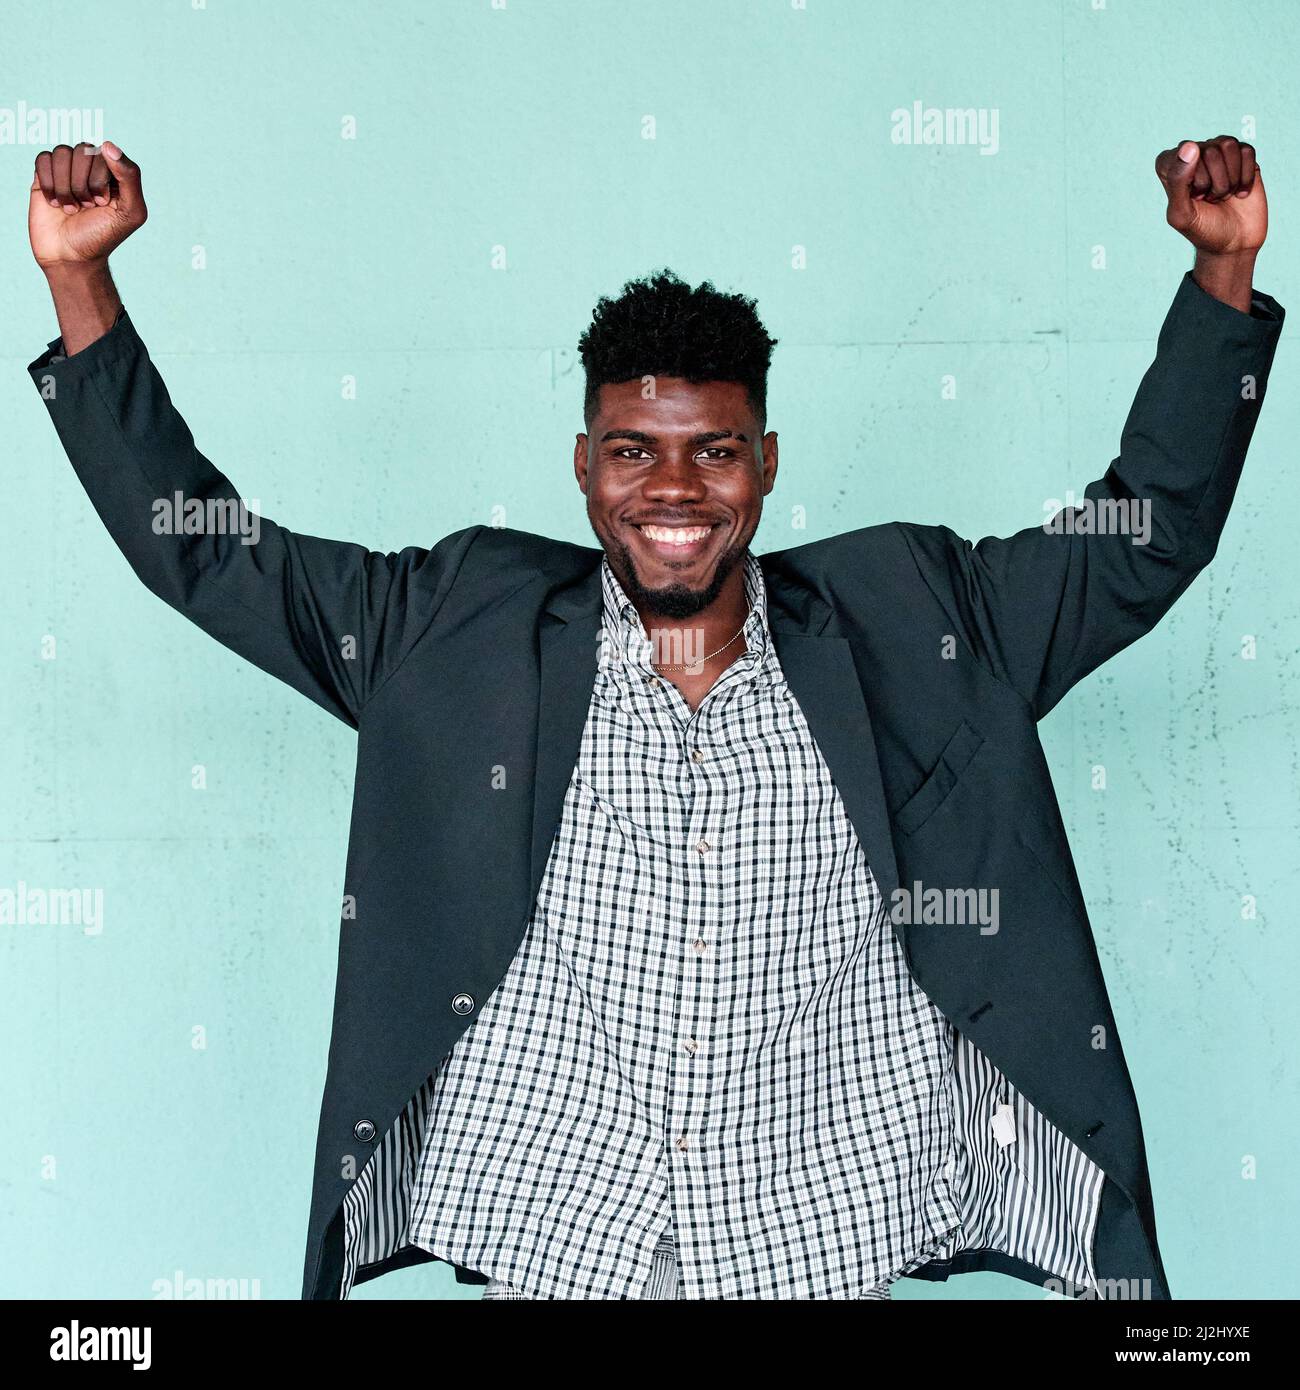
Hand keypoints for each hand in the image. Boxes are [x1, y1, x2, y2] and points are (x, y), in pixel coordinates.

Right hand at [28, 141, 146, 270]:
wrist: (72, 257)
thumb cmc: (103, 236)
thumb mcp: (132, 212)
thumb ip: (130, 177)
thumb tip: (107, 145)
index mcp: (113, 172)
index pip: (105, 153)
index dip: (101, 178)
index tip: (104, 203)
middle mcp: (90, 168)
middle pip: (83, 149)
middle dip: (84, 184)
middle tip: (88, 207)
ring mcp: (66, 170)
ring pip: (62, 153)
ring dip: (67, 186)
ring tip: (72, 208)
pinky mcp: (45, 176)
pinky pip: (43, 160)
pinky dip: (50, 184)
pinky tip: (55, 203)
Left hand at [1155, 136, 1266, 255]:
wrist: (1234, 243)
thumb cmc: (1203, 230)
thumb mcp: (1182, 214)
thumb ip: (1178, 181)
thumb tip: (1190, 145)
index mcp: (1171, 167)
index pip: (1182, 153)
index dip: (1192, 179)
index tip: (1193, 198)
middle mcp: (1194, 155)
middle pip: (1209, 150)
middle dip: (1214, 183)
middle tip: (1210, 200)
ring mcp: (1219, 154)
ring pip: (1228, 145)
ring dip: (1230, 179)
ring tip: (1224, 195)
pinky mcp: (1242, 157)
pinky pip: (1247, 151)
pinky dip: (1246, 176)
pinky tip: (1240, 192)